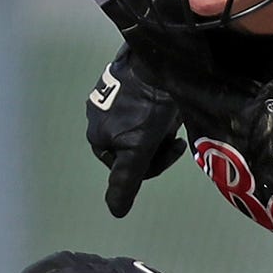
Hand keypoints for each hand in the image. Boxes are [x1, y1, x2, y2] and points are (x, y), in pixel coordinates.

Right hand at [87, 52, 185, 217]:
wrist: (157, 60)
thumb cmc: (150, 108)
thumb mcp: (139, 150)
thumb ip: (126, 181)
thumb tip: (116, 212)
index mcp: (98, 138)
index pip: (133, 166)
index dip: (158, 160)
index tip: (176, 145)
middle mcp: (96, 118)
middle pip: (136, 146)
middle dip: (157, 143)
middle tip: (175, 128)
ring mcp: (107, 97)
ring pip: (141, 125)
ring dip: (158, 125)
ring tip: (172, 111)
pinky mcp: (120, 78)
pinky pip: (141, 103)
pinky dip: (156, 106)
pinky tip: (167, 96)